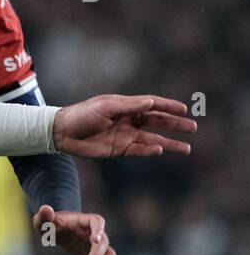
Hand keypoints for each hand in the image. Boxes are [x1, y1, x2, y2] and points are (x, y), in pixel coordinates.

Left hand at [33, 205, 115, 254]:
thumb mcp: (43, 220)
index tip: (95, 240)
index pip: (97, 222)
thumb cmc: (51, 223)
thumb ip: (44, 216)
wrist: (59, 230)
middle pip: (105, 244)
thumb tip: (45, 208)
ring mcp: (98, 247)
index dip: (98, 230)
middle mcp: (96, 234)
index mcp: (85, 221)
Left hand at [52, 95, 194, 156]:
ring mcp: (125, 135)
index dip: (169, 107)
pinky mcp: (118, 149)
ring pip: (152, 139)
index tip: (185, 109)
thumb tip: (152, 103)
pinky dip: (150, 150)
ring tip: (187, 148)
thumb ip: (130, 106)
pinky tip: (161, 150)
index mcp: (126, 106)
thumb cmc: (82, 114)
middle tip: (193, 128)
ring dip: (169, 142)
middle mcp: (129, 120)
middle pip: (157, 122)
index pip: (153, 105)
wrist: (62, 132)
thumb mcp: (106, 107)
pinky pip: (139, 150)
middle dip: (175, 125)